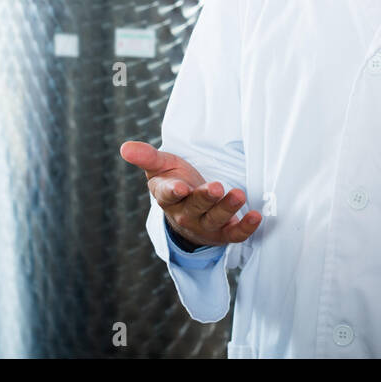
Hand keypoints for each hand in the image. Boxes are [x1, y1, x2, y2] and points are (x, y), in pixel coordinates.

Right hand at [120, 140, 261, 248]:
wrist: (188, 210)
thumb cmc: (175, 182)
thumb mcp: (161, 166)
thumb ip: (146, 156)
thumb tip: (124, 147)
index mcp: (167, 196)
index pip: (167, 195)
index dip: (173, 191)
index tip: (180, 187)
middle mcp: (185, 214)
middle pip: (195, 208)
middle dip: (205, 198)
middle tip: (216, 187)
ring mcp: (205, 225)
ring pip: (215, 220)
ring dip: (227, 209)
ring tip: (238, 195)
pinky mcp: (223, 233)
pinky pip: (234, 234)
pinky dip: (246, 228)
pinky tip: (256, 216)